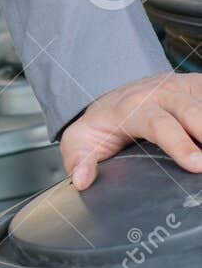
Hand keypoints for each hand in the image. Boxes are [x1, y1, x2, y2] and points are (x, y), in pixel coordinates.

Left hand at [60, 70, 201, 190]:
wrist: (114, 96)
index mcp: (131, 107)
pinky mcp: (197, 87)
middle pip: (189, 108)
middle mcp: (159, 92)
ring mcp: (182, 87)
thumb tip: (82, 179)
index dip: (179, 143)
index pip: (157, 123)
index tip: (196, 164)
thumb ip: (78, 159)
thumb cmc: (102, 123)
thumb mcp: (80, 140)